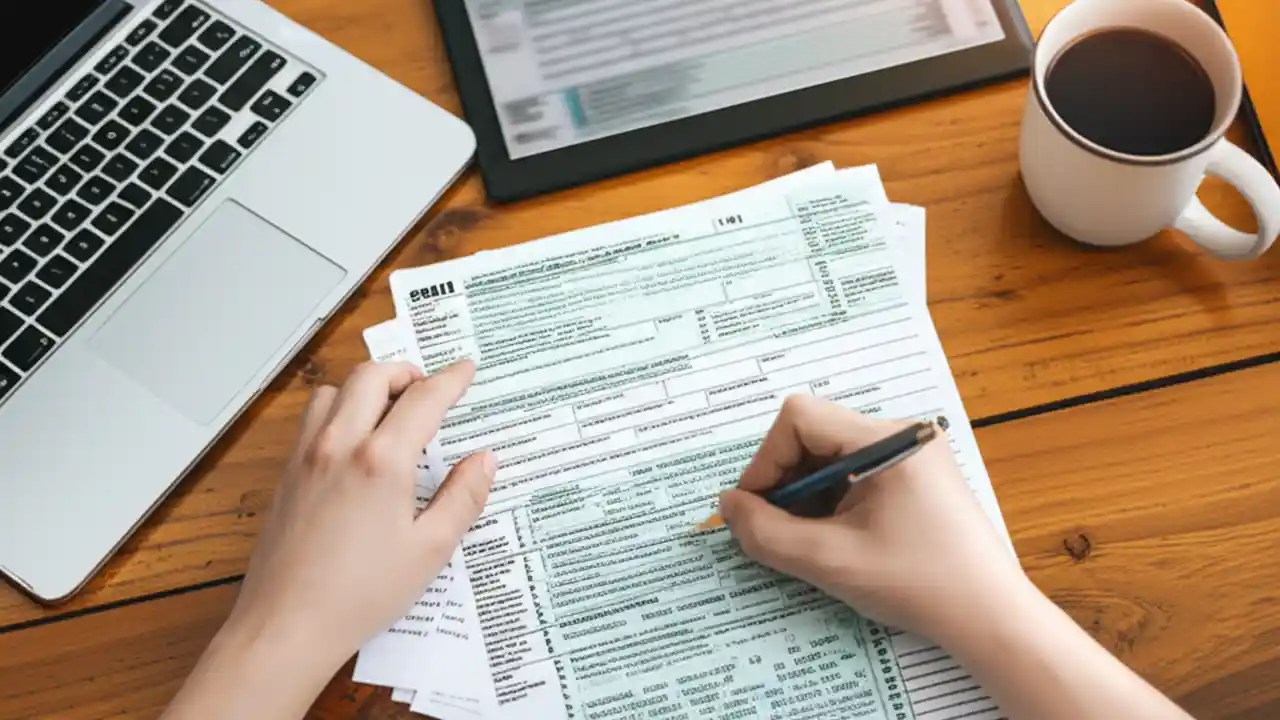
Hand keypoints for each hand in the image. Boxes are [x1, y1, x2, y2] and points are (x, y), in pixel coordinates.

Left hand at [224, 360, 494, 662]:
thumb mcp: (430, 550)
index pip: (424, 399)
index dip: (451, 380)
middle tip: (429, 389)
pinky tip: (354, 441)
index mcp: (382, 461)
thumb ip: (463, 497)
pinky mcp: (285, 474)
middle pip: (372, 376)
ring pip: (334, 390)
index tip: (466, 370)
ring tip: (389, 409)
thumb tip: (485, 460)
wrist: (287, 625)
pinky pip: (311, 419)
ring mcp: (306, 456)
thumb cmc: (361, 594)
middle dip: (406, 372)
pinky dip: (337, 409)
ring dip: (366, 386)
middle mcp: (339, 445)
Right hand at [718, 396, 1029, 642]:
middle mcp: (901, 433)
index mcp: (886, 439)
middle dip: (785, 480)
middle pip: (814, 433)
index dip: (766, 460)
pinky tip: (835, 538)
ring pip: (832, 454)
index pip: (800, 418)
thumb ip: (767, 532)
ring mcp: (912, 454)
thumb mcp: (830, 561)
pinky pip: (856, 471)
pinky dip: (832, 500)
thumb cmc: (919, 584)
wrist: (990, 617)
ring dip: (807, 493)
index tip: (754, 508)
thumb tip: (727, 506)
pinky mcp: (917, 477)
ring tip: (808, 539)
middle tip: (775, 528)